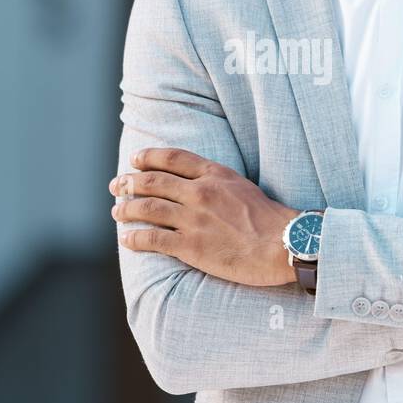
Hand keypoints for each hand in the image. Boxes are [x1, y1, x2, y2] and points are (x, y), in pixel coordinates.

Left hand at [109, 147, 300, 286]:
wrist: (285, 245)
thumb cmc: (271, 220)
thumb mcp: (244, 187)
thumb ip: (220, 183)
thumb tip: (200, 185)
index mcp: (215, 175)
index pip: (173, 158)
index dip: (149, 157)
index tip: (135, 160)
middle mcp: (200, 192)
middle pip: (153, 181)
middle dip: (129, 182)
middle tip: (117, 185)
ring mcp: (194, 219)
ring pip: (147, 209)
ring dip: (126, 209)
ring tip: (117, 211)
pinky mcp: (191, 246)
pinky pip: (153, 240)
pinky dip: (135, 238)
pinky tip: (127, 239)